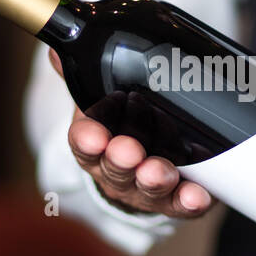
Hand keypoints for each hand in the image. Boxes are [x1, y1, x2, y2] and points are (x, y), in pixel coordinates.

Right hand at [50, 48, 212, 217]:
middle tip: (129, 151)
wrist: (139, 168)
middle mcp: (116, 172)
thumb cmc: (118, 128)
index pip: (84, 143)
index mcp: (94, 146)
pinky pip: (181, 203)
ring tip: (161, 172)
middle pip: (115, 169)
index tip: (94, 135)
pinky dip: (189, 200)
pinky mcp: (175, 200)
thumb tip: (57, 52)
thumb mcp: (100, 100)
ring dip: (154, 180)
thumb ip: (84, 75)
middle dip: (122, 160)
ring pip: (148, 188)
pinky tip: (197, 196)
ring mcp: (145, 190)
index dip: (88, 140)